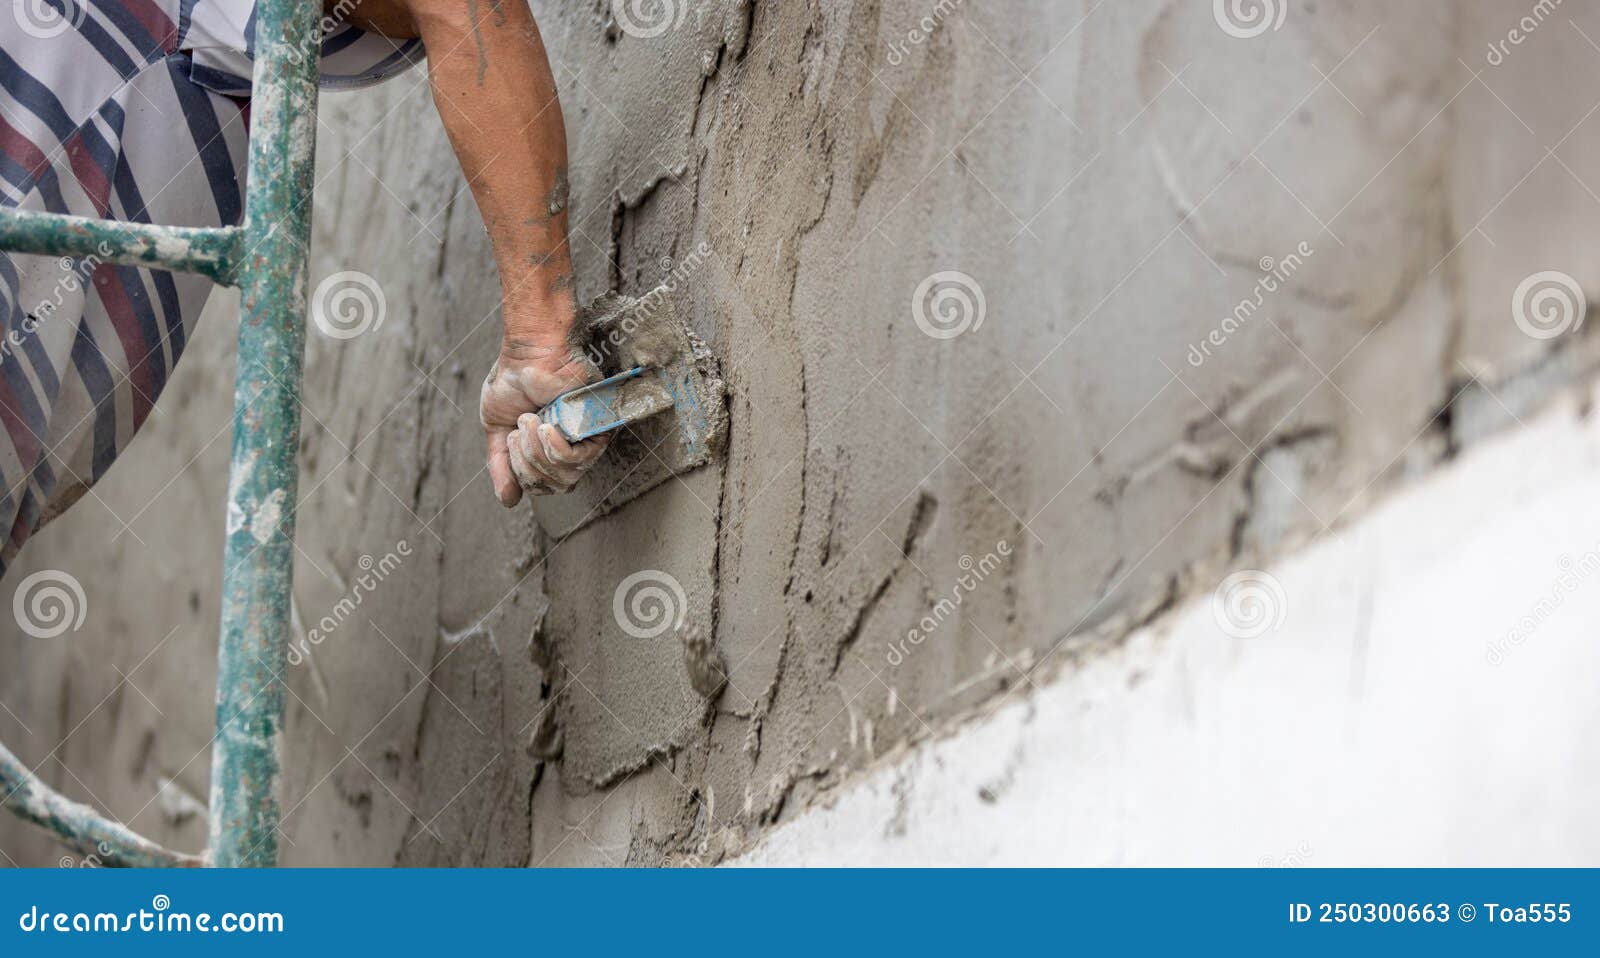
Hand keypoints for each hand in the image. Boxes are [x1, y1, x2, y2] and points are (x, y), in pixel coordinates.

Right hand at [481, 340, 608, 505]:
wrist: (528, 357)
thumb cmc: (513, 383)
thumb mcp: (497, 428)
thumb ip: (501, 465)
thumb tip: (509, 501)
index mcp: (547, 451)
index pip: (542, 488)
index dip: (523, 475)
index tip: (511, 442)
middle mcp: (570, 449)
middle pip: (552, 487)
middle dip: (526, 462)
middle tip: (521, 428)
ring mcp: (585, 441)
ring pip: (564, 477)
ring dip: (536, 451)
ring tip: (530, 421)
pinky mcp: (598, 430)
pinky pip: (578, 461)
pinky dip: (555, 447)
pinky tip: (547, 426)